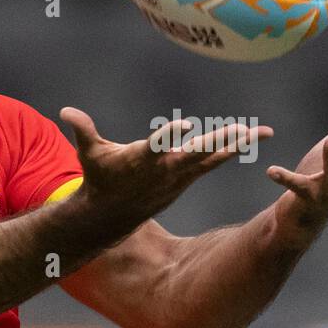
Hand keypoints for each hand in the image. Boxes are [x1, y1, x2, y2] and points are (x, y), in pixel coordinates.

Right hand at [60, 107, 272, 229]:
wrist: (113, 215)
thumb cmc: (100, 177)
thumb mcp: (89, 155)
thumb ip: (83, 131)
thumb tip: (65, 112)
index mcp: (142, 161)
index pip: (156, 147)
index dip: (168, 137)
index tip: (184, 125)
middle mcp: (165, 169)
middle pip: (196, 153)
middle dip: (220, 142)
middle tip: (244, 131)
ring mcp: (179, 175)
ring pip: (213, 157)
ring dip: (237, 144)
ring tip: (262, 132)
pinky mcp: (188, 177)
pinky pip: (215, 161)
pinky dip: (233, 149)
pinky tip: (252, 138)